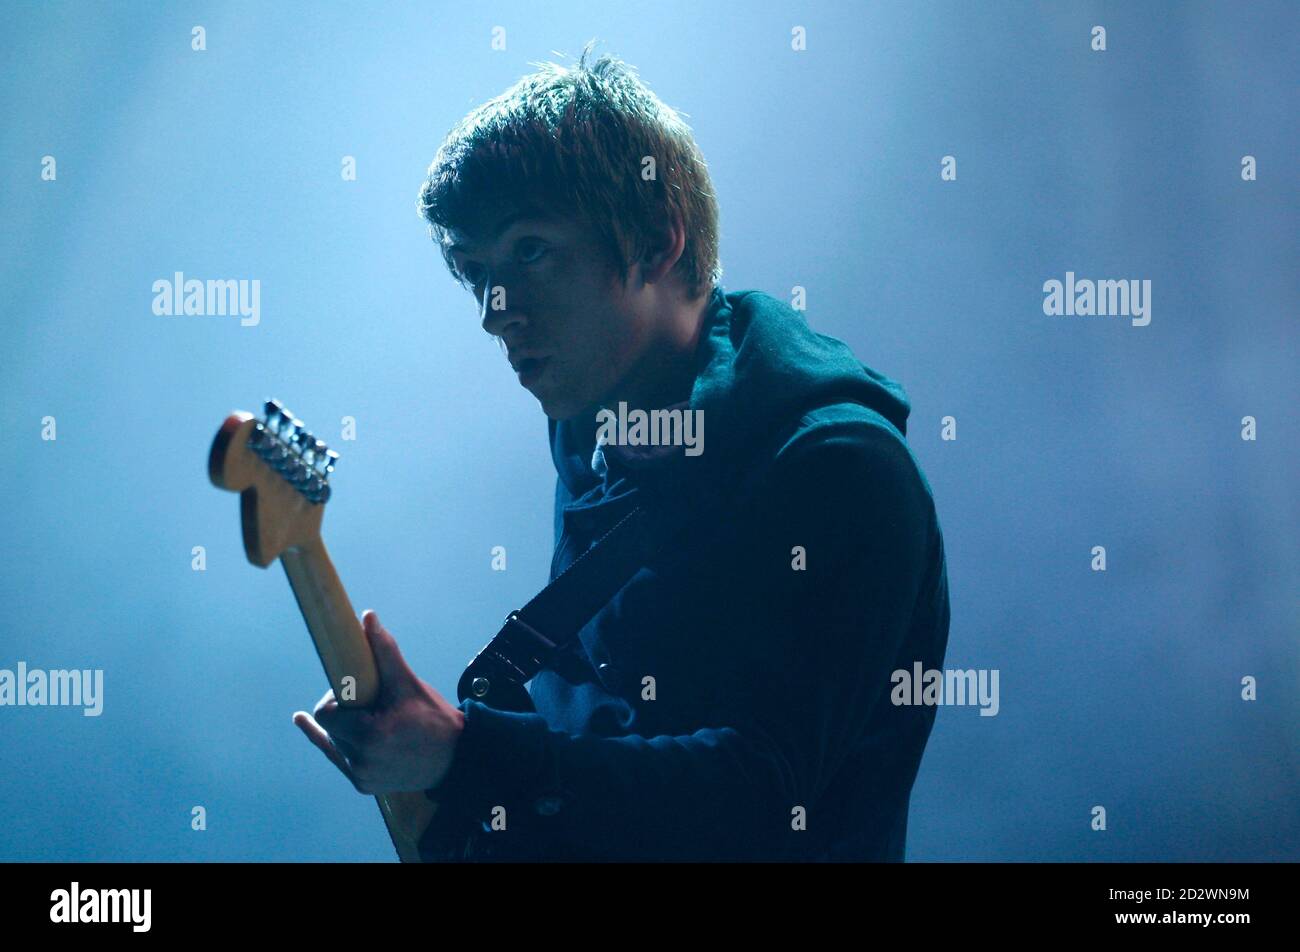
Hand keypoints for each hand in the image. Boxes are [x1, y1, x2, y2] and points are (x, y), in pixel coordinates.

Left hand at [293, 610, 464, 793]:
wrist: (457, 757)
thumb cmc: (435, 719)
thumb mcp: (408, 685)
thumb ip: (385, 653)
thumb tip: (368, 618)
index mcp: (368, 737)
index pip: (325, 713)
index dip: (335, 698)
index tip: (355, 689)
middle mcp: (361, 762)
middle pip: (330, 727)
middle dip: (344, 711)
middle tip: (370, 702)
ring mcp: (362, 777)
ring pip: (336, 742)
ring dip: (346, 727)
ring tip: (372, 718)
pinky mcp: (365, 786)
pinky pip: (339, 759)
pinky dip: (328, 740)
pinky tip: (300, 721)